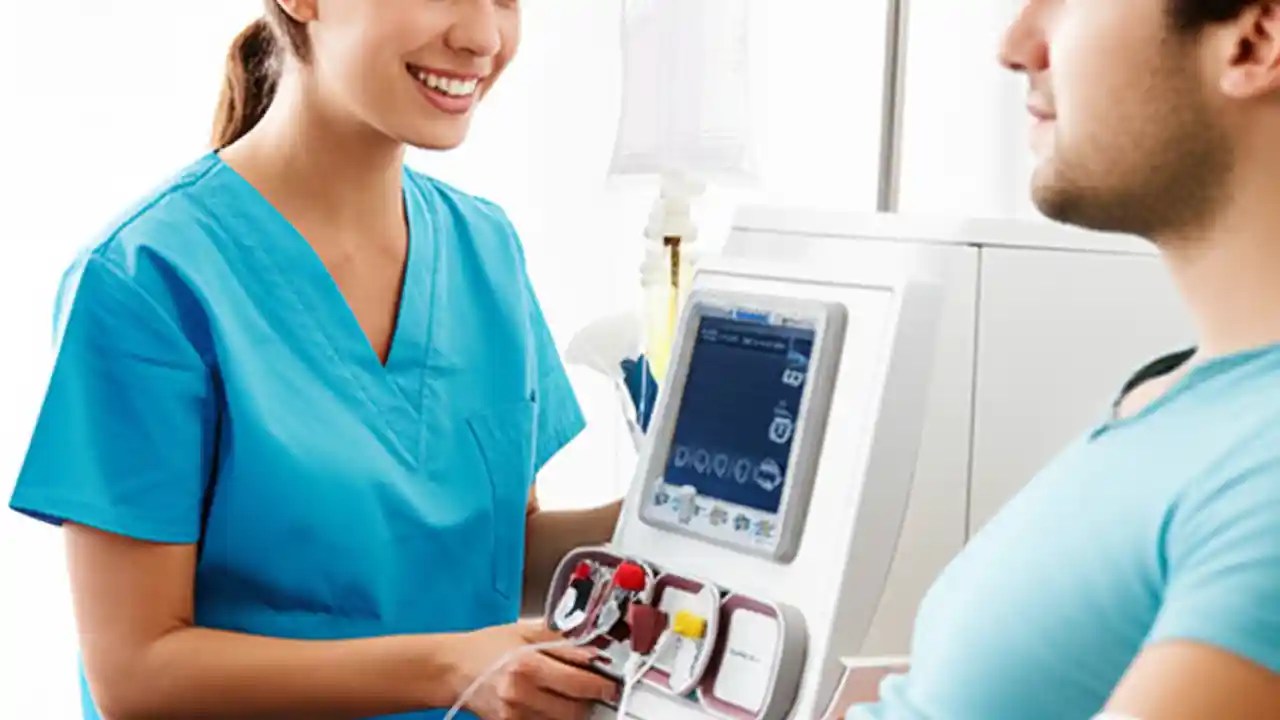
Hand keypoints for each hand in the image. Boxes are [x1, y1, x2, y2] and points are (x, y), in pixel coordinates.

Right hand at [452, 620, 618, 719]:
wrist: (452, 668)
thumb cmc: (487, 647)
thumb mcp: (526, 632)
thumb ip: (562, 642)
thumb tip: (594, 653)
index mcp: (528, 664)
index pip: (580, 681)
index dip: (602, 684)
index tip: (611, 683)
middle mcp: (522, 693)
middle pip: (575, 709)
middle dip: (590, 700)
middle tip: (594, 690)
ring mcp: (514, 715)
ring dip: (573, 711)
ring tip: (570, 696)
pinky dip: (553, 717)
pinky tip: (550, 704)